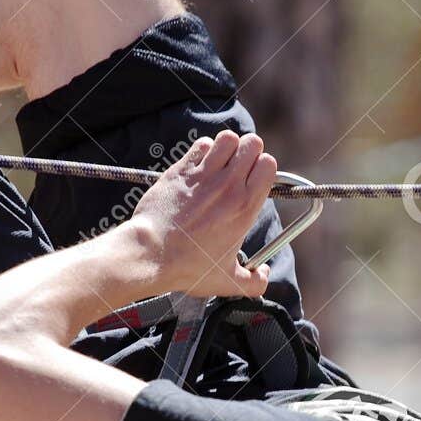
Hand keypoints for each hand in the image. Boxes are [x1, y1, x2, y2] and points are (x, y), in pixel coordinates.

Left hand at [130, 130, 277, 298]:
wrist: (152, 253)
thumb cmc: (188, 268)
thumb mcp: (227, 282)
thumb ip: (254, 282)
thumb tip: (265, 274)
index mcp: (246, 207)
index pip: (269, 165)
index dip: (264, 167)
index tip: (255, 180)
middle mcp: (229, 185)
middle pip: (252, 143)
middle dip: (249, 152)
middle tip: (239, 169)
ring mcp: (205, 175)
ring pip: (228, 139)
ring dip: (228, 148)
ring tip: (221, 164)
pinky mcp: (182, 170)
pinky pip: (202, 145)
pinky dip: (205, 151)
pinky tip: (200, 167)